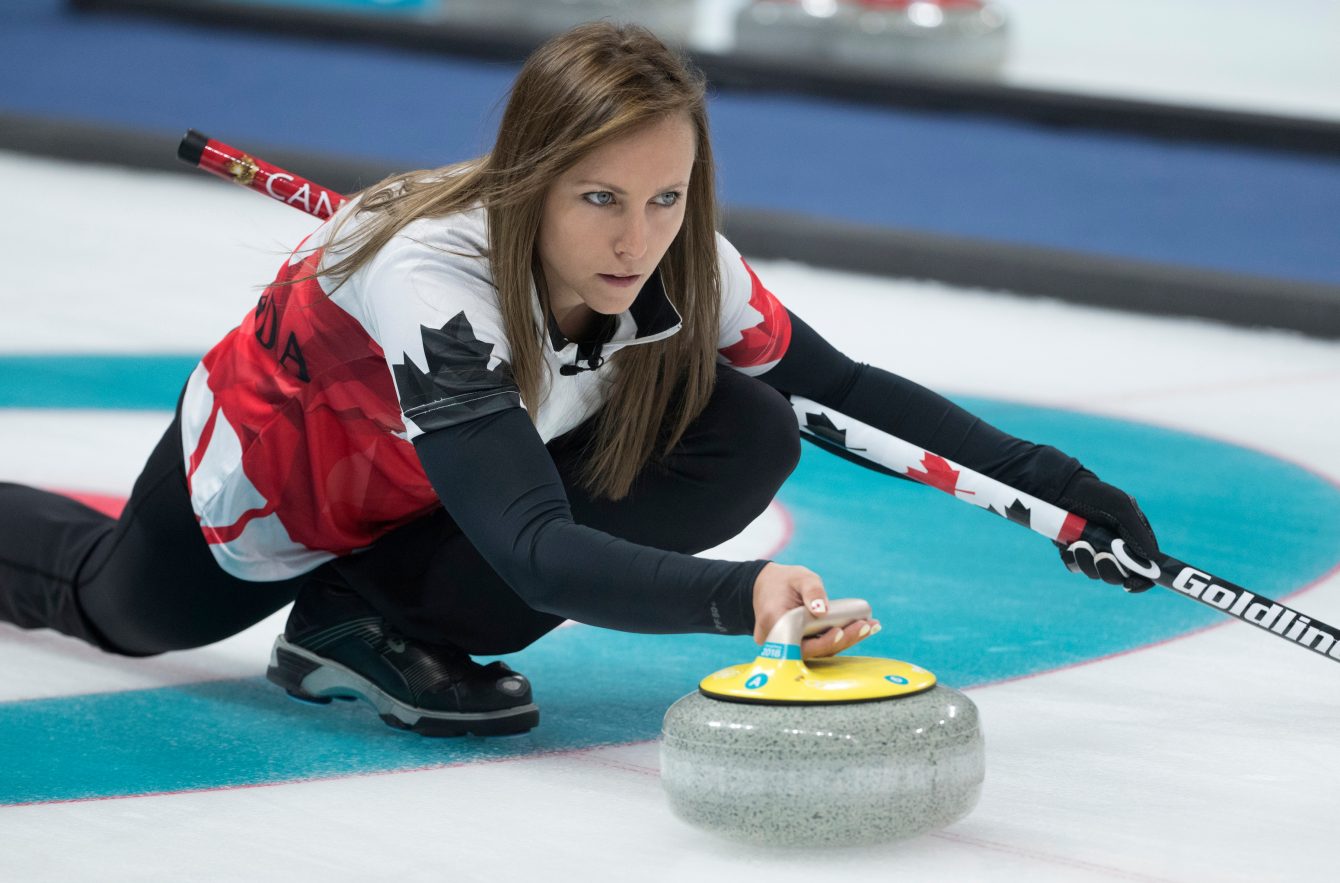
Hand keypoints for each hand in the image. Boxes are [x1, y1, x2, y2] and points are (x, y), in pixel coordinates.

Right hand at [751, 563, 879, 657]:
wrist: (767, 587)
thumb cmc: (783, 581)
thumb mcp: (799, 577)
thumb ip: (811, 590)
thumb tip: (823, 610)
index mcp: (773, 622)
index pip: (799, 642)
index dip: (822, 642)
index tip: (841, 631)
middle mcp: (777, 641)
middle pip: (814, 650)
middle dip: (843, 640)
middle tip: (866, 625)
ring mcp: (788, 647)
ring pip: (819, 651)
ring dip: (846, 640)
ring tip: (869, 626)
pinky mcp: (800, 647)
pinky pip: (820, 647)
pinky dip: (841, 639)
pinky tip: (861, 629)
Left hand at [1055, 469, 1159, 591]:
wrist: (1062, 488)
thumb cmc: (1096, 495)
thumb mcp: (1121, 507)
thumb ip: (1137, 532)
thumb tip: (1152, 558)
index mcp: (1134, 540)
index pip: (1146, 569)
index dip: (1142, 581)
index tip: (1130, 584)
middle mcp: (1116, 550)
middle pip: (1119, 577)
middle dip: (1111, 571)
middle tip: (1102, 556)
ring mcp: (1094, 552)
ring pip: (1095, 573)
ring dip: (1089, 562)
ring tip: (1080, 544)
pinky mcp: (1074, 552)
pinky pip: (1074, 566)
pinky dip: (1073, 558)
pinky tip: (1070, 544)